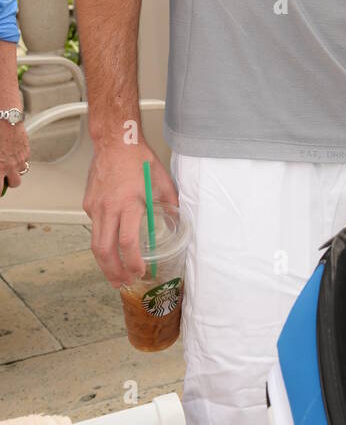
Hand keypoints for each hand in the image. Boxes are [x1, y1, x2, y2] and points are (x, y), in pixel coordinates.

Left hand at [0, 119, 30, 192]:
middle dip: (9, 182)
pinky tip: (12, 151)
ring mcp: (20, 158)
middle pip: (15, 183)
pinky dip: (19, 158)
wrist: (5, 117)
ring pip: (22, 171)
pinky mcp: (26, 150)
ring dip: (16, 170)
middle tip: (3, 176)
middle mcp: (10, 165)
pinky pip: (25, 159)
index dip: (0, 191)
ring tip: (8, 164)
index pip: (0, 189)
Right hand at [84, 140, 178, 286]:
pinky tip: (112, 243)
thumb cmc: (139, 159)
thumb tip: (177, 219)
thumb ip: (170, 202)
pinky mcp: (89, 204)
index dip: (133, 262)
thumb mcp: (162, 180)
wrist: (115, 141)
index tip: (140, 271)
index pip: (127, 242)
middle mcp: (109, 208)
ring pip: (95, 243)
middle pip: (104, 250)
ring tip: (114, 274)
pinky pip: (95, 227)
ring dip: (104, 263)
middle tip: (122, 283)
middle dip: (113, 272)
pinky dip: (103, 240)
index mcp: (129, 204)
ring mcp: (96, 207)